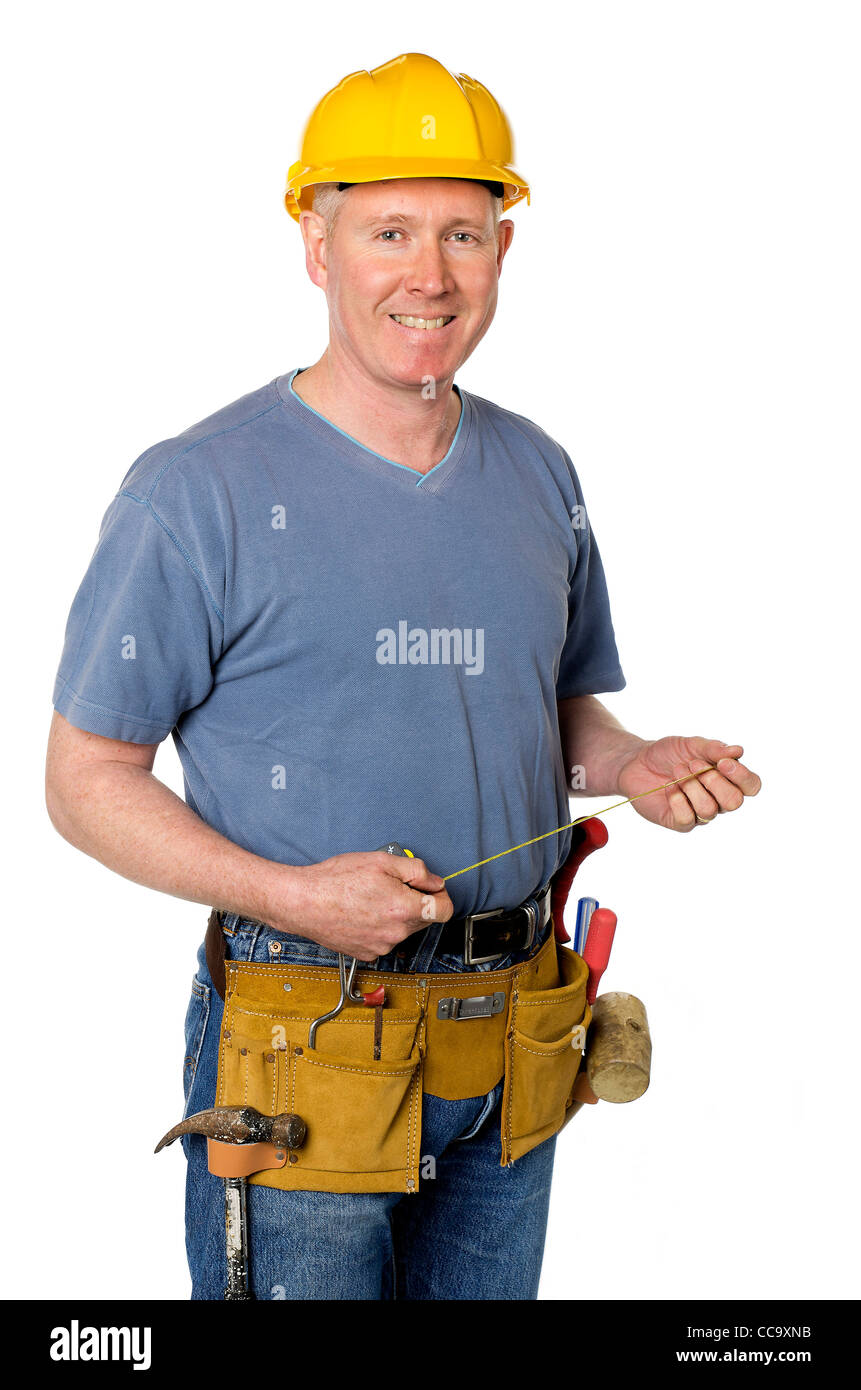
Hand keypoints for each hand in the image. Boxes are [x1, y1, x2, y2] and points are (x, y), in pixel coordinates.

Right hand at [274, 850, 453, 959]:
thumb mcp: (381, 861)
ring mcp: (381, 946)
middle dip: (415, 901)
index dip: (441, 895)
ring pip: (403, 929)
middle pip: (424, 919)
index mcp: (404, 909)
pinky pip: (385, 938)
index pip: (445, 910)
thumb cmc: (335, 880)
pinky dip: (380, 926)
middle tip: (392, 885)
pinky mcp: (367, 953)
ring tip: (371, 898)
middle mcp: (396, 933)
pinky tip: (362, 912)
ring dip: (396, 914)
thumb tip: (435, 881)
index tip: (432, 889)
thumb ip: (416, 871)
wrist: (303, 902)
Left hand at [616, 737, 760, 831]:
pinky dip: (676, 799)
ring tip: (677, 771)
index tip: (722, 762)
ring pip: (709, 810)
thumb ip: (713, 749)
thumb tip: (738, 751)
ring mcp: (698, 812)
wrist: (638, 761)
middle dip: (714, 781)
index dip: (742, 776)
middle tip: (693, 764)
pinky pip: (686, 818)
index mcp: (727, 779)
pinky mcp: (679, 821)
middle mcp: (718, 799)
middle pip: (734, 802)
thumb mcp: (691, 744)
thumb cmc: (669, 753)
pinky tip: (668, 786)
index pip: (751, 786)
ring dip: (691, 786)